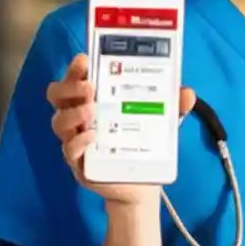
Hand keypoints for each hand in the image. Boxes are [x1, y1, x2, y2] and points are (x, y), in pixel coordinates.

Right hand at [47, 54, 196, 205]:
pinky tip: (92, 138)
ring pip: (58, 121)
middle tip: (89, 87)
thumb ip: (172, 106)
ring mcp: (75, 140)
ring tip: (92, 110)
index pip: (74, 78)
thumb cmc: (141, 144)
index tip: (84, 59)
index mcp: (92, 99)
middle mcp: (78, 117)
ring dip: (73, 113)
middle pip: (57, 95)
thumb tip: (188, 92)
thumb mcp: (159, 122)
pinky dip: (78, 141)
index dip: (74, 68)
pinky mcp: (79, 163)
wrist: (141, 185)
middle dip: (69, 86)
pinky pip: (68, 150)